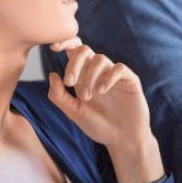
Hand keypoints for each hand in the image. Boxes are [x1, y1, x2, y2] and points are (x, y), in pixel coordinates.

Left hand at [47, 37, 163, 182]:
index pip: (74, 51)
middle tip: (69, 82)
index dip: (64, 43)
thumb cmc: (98, 126)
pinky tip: (102, 91)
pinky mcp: (129, 79)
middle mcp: (98, 72)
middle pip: (84, 50)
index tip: (53, 48)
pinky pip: (118, 68)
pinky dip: (108, 77)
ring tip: (87, 97)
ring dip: (89, 76)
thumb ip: (59, 96)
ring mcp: (114, 74)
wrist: (122, 139)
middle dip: (74, 63)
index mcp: (82, 75)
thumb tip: (52, 74)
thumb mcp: (74, 113)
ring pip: (100, 58)